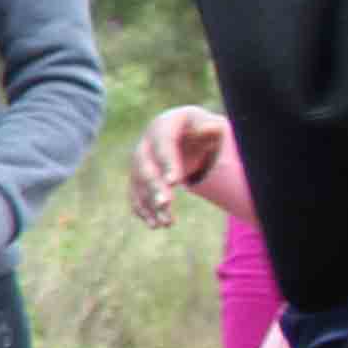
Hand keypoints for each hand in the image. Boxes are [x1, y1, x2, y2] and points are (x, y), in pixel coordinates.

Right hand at [130, 101, 235, 227]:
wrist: (181, 130)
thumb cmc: (199, 126)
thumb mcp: (207, 122)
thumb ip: (210, 127)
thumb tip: (209, 129)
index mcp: (162, 127)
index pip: (163, 145)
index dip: (167, 163)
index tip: (174, 182)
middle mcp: (145, 144)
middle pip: (146, 167)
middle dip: (154, 187)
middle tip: (165, 204)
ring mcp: (139, 161)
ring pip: (140, 185)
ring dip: (150, 204)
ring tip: (166, 223)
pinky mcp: (138, 176)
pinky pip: (137, 194)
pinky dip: (143, 209)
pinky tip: (154, 224)